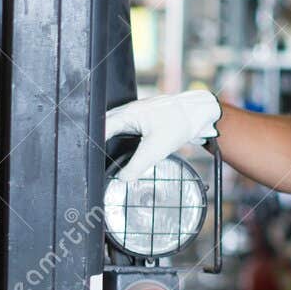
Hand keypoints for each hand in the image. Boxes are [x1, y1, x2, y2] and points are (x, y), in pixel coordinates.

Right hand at [104, 89, 220, 184]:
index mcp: (128, 113)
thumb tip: (122, 179)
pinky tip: (124, 148)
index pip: (101, 128)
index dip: (94, 143)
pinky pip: (125, 126)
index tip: (91, 158)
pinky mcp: (143, 117)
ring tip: (104, 155)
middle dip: (99, 141)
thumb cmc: (180, 124)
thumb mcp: (157, 149)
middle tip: (95, 158)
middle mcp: (129, 110)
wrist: (199, 113)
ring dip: (109, 138)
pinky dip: (122, 137)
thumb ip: (137, 166)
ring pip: (114, 126)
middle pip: (104, 126)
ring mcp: (136, 112)